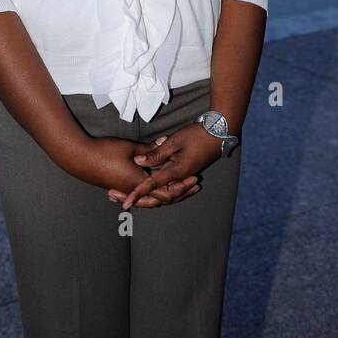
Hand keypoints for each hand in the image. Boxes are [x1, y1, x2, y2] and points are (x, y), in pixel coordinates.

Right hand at [72, 136, 199, 207]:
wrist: (81, 159)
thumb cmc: (105, 151)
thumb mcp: (131, 147)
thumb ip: (149, 149)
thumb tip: (165, 143)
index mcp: (139, 181)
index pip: (166, 190)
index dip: (181, 186)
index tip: (194, 180)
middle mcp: (134, 190)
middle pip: (161, 198)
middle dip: (179, 192)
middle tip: (192, 186)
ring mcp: (127, 189)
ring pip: (152, 196)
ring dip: (167, 192)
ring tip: (180, 186)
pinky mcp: (121, 186)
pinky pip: (143, 192)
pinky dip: (154, 190)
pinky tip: (158, 184)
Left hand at [110, 122, 224, 210]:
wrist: (217, 135)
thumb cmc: (196, 136)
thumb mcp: (174, 142)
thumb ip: (156, 153)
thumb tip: (138, 162)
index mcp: (175, 172)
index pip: (152, 186)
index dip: (137, 194)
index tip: (125, 203)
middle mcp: (178, 179)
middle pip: (156, 196)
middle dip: (138, 199)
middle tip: (120, 199)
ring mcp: (181, 177)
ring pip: (161, 192)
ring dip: (145, 194)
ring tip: (127, 193)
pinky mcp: (182, 173)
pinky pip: (167, 185)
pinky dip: (155, 187)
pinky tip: (144, 184)